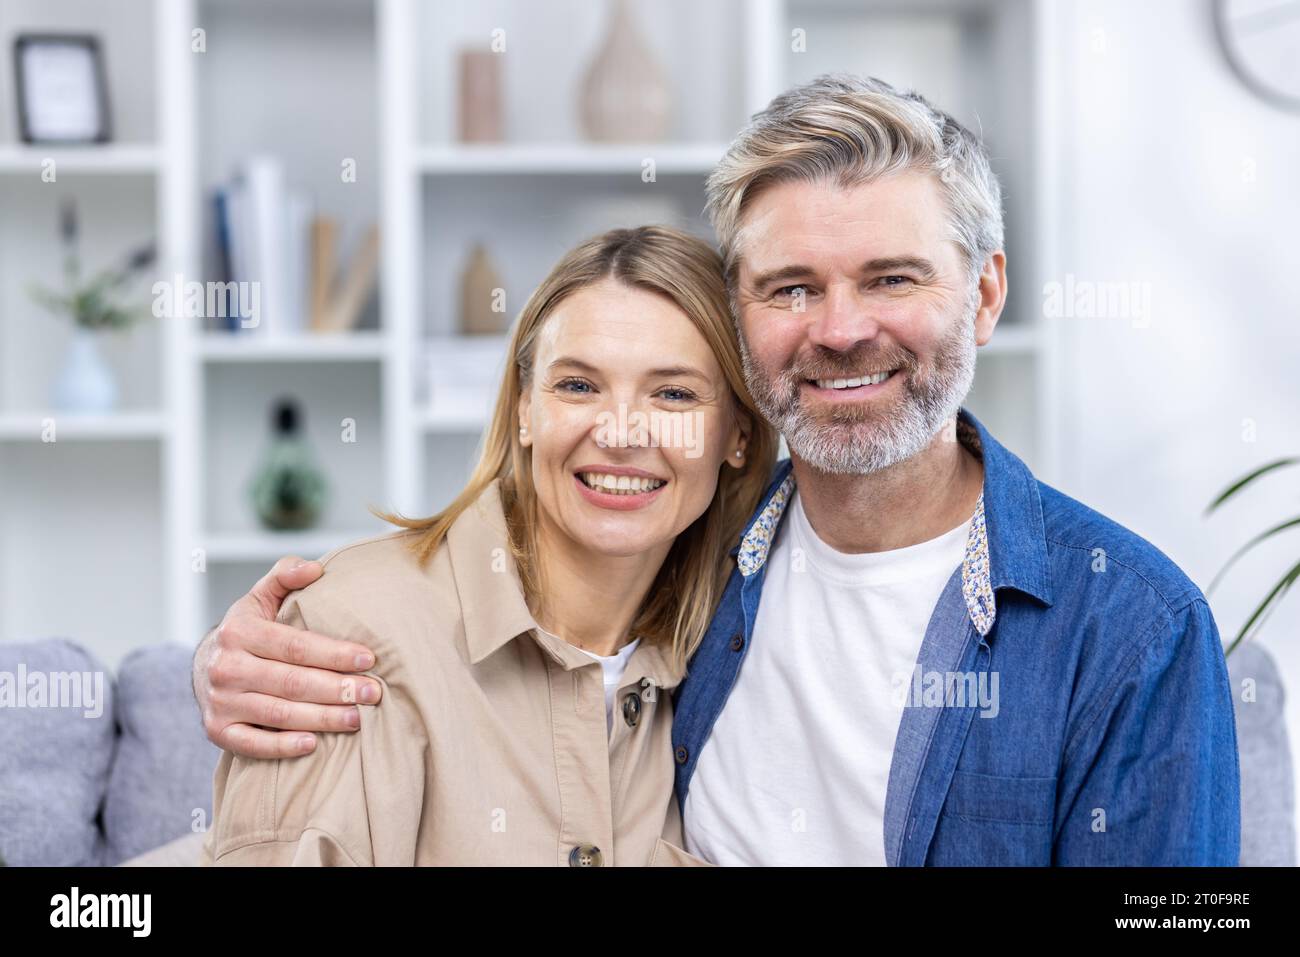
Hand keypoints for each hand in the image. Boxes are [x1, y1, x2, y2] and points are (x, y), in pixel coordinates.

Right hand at [192, 555, 382, 758]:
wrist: (204, 665)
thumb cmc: (247, 630)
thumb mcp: (260, 597)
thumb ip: (285, 575)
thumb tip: (315, 569)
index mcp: (239, 632)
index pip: (295, 646)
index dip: (334, 653)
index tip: (368, 659)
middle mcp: (226, 667)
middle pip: (291, 682)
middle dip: (337, 689)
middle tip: (373, 693)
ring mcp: (220, 702)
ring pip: (278, 714)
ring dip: (321, 718)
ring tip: (357, 718)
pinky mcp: (217, 731)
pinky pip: (253, 744)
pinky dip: (282, 747)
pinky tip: (313, 744)